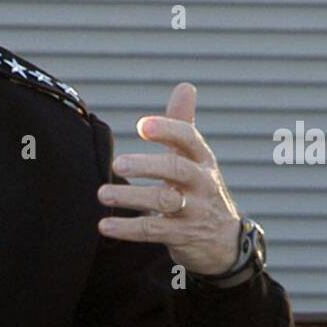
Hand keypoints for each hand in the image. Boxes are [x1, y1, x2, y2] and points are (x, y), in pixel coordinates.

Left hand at [96, 82, 241, 275]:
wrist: (224, 240)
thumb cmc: (201, 190)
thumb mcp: (196, 158)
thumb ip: (183, 124)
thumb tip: (185, 86)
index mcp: (202, 159)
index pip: (188, 139)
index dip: (167, 130)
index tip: (142, 126)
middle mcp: (202, 183)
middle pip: (177, 170)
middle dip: (148, 165)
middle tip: (118, 163)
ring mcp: (194, 211)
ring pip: (164, 201)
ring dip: (132, 197)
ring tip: (102, 194)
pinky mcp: (182, 235)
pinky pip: (153, 230)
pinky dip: (128, 229)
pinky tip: (104, 226)